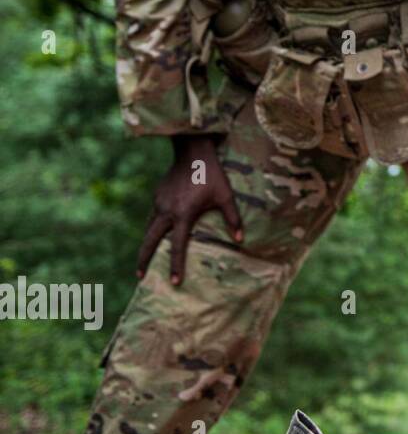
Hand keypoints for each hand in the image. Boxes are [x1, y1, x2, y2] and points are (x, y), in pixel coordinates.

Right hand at [139, 135, 242, 285]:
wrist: (193, 151)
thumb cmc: (213, 174)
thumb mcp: (226, 196)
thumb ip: (233, 219)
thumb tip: (240, 240)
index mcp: (183, 214)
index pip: (178, 246)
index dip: (176, 266)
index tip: (174, 282)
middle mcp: (166, 211)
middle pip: (150, 241)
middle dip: (143, 260)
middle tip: (140, 277)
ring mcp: (159, 203)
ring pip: (148, 229)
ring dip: (145, 245)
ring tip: (143, 260)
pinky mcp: (157, 196)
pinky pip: (152, 217)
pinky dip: (151, 229)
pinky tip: (155, 234)